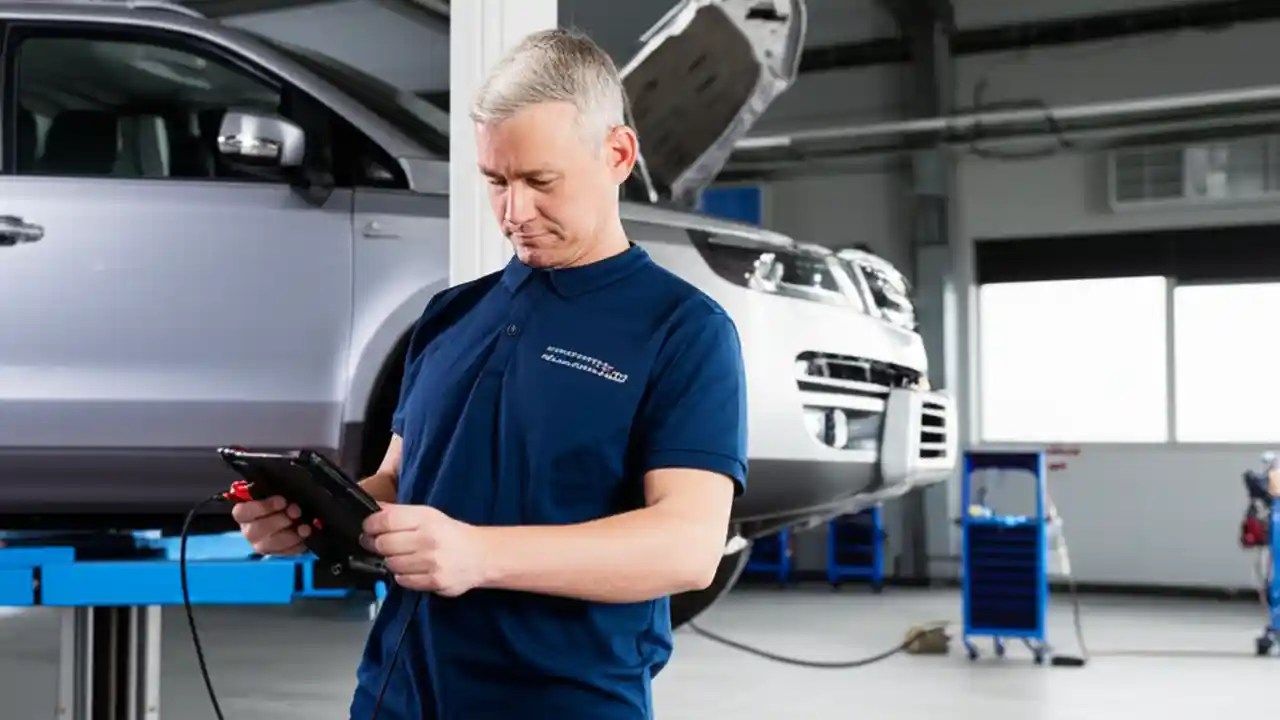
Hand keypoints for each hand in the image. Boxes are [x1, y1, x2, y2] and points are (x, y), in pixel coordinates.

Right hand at [231, 495, 311, 555]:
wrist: (289, 512)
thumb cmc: (279, 500)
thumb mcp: (274, 491)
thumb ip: (274, 491)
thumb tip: (285, 496)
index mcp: (244, 513)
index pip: (241, 512)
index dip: (263, 507)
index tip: (281, 501)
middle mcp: (249, 531)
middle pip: (258, 529)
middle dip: (281, 520)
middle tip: (296, 511)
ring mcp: (262, 544)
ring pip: (272, 543)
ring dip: (291, 535)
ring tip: (305, 527)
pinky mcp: (277, 553)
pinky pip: (286, 552)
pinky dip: (299, 544)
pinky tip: (306, 536)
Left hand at [361, 503, 487, 596]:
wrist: (481, 555)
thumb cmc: (451, 534)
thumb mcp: (429, 515)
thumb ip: (400, 512)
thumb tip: (374, 507)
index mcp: (426, 518)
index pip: (387, 520)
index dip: (370, 525)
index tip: (367, 528)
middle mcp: (428, 538)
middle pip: (384, 544)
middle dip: (377, 545)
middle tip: (381, 544)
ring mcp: (432, 561)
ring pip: (391, 564)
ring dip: (392, 561)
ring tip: (403, 557)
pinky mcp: (434, 581)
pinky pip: (403, 581)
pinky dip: (403, 576)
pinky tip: (413, 569)